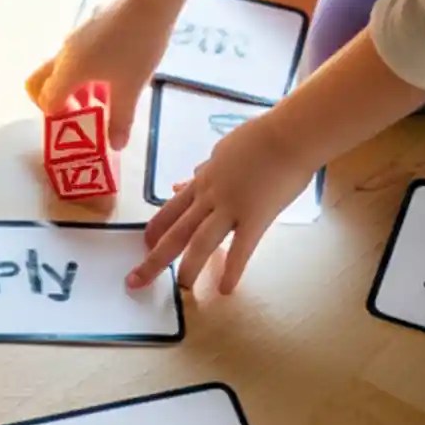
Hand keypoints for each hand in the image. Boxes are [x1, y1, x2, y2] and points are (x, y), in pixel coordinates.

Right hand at [25, 0, 175, 149]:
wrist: (150, 1)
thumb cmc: (137, 47)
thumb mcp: (130, 88)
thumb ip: (120, 119)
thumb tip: (116, 146)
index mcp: (68, 70)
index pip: (47, 101)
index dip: (58, 117)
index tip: (79, 124)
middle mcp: (63, 55)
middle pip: (40, 82)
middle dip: (52, 100)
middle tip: (77, 111)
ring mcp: (73, 39)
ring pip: (59, 69)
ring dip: (71, 86)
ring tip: (100, 96)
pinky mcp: (86, 29)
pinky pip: (73, 57)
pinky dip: (82, 71)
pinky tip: (110, 73)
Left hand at [125, 116, 317, 293]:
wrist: (287, 134)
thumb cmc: (261, 138)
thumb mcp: (223, 151)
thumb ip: (206, 169)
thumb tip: (190, 176)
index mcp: (202, 181)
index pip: (171, 209)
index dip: (155, 229)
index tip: (144, 244)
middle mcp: (208, 197)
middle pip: (175, 231)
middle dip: (153, 258)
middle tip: (136, 280)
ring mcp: (230, 208)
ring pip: (200, 242)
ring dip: (188, 268)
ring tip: (182, 289)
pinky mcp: (256, 217)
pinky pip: (241, 248)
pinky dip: (231, 270)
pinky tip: (225, 289)